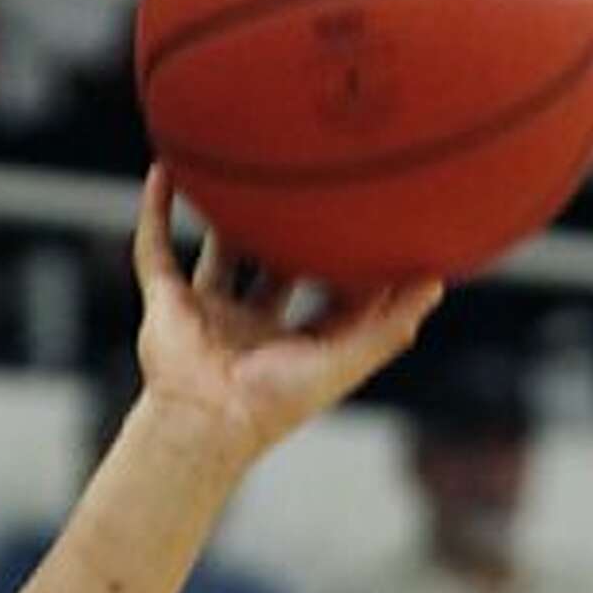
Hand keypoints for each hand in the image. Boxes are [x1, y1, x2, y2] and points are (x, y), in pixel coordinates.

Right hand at [133, 168, 441, 470]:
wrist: (207, 422)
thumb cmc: (276, 401)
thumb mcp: (344, 361)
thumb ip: (389, 327)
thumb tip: (436, 284)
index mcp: (296, 345)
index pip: (331, 298)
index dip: (351, 266)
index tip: (373, 224)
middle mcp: (253, 328)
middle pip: (276, 270)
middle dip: (291, 236)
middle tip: (311, 188)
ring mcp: (209, 314)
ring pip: (219, 254)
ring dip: (225, 218)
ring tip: (241, 172)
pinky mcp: (168, 305)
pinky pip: (156, 251)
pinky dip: (155, 213)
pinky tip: (164, 170)